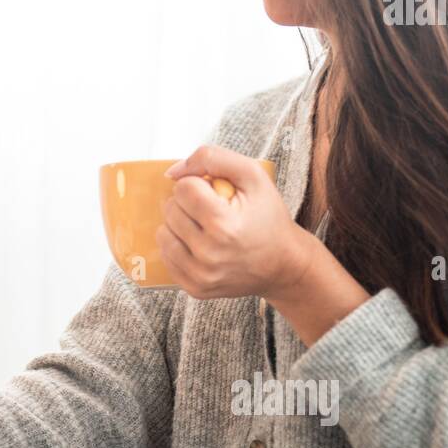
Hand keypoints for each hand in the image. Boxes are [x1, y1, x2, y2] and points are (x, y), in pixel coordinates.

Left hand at [158, 144, 314, 300]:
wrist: (283, 264)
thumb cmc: (268, 217)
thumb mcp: (253, 175)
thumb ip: (213, 158)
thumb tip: (173, 171)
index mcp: (224, 226)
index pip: (184, 189)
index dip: (197, 184)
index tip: (214, 192)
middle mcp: (210, 255)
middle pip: (170, 210)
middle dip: (187, 203)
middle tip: (211, 209)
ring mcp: (201, 275)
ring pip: (163, 233)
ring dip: (179, 224)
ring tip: (203, 225)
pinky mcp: (195, 288)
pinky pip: (166, 256)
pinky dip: (178, 245)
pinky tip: (198, 242)